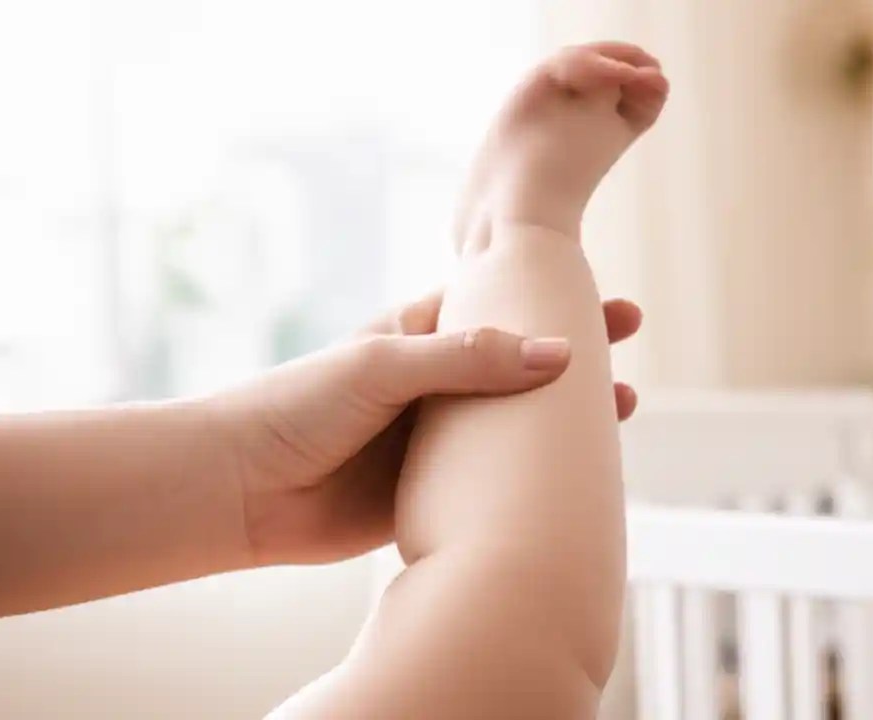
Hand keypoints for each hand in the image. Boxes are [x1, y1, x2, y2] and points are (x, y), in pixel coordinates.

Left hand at [210, 291, 641, 565]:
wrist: (240, 491)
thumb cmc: (297, 408)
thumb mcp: (383, 364)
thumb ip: (468, 358)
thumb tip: (558, 354)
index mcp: (421, 335)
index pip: (505, 311)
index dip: (558, 305)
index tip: (614, 304)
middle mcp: (436, 385)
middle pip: (523, 367)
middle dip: (578, 355)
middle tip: (632, 346)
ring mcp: (437, 440)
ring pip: (517, 427)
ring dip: (566, 419)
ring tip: (625, 410)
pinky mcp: (433, 493)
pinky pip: (496, 480)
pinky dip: (536, 476)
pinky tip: (575, 475)